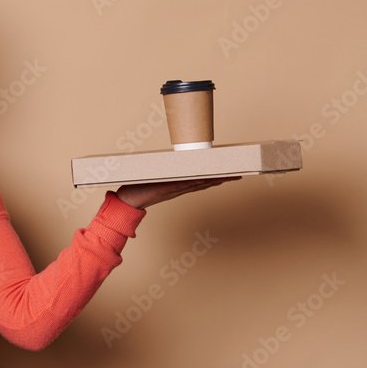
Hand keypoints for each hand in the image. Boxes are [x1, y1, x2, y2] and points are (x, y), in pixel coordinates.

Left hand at [115, 177, 240, 209]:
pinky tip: (206, 178)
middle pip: (205, 182)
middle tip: (239, 174)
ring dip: (214, 180)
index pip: (202, 181)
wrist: (127, 201)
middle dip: (223, 178)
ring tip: (230, 175)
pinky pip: (183, 184)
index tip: (230, 173)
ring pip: (198, 183)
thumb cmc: (139, 190)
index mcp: (178, 186)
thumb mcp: (155, 180)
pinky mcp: (165, 188)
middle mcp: (179, 188)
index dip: (216, 177)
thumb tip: (171, 166)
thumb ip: (164, 175)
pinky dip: (194, 182)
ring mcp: (174, 189)